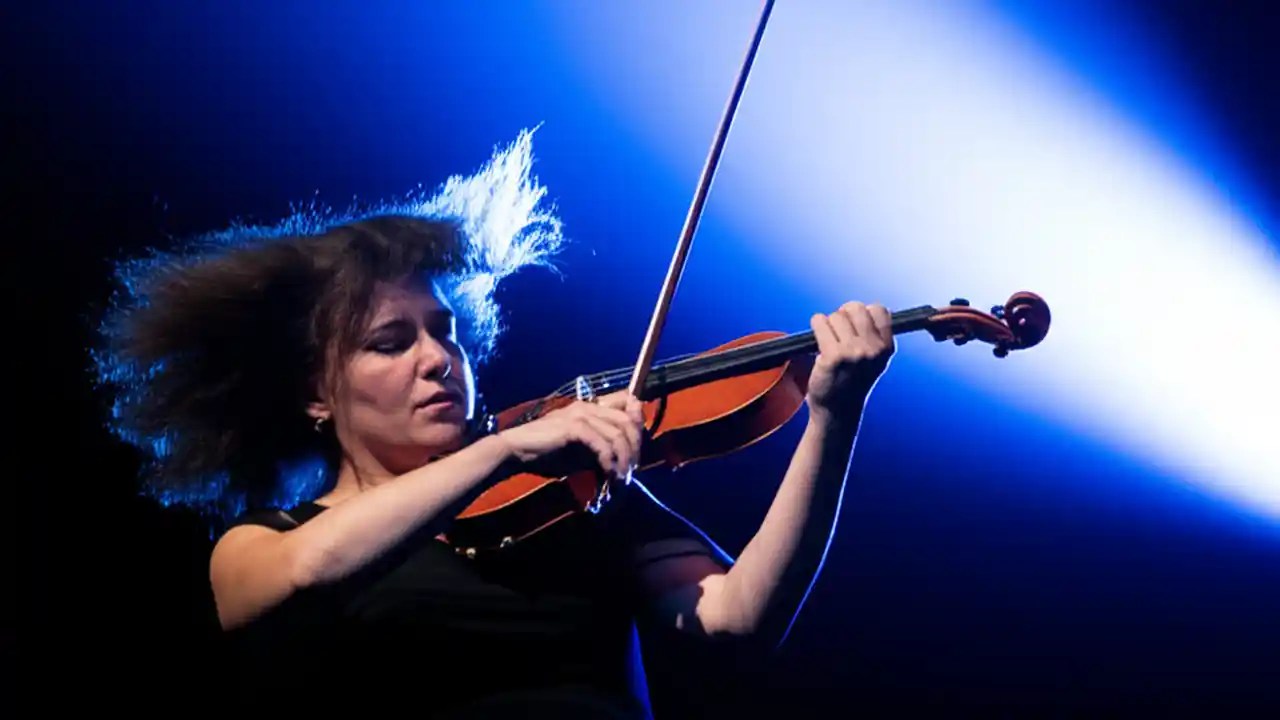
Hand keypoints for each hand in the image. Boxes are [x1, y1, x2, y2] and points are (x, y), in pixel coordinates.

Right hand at [493, 393, 644, 479]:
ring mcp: (580, 414)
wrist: (515, 451)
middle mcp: (587, 406)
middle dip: (635, 446)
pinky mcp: (573, 427)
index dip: (638, 421)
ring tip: (622, 475)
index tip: (637, 449)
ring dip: (624, 456)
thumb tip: (620, 461)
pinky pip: (602, 442)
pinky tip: (609, 471)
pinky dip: (609, 459)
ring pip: (618, 431)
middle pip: (627, 419)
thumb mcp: (578, 452)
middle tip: (633, 468)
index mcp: (589, 407)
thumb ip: (598, 450)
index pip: (626, 402)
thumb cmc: (544, 453)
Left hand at [807, 301, 894, 422]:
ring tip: (829, 342)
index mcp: (886, 348)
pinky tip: (817, 341)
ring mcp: (853, 353)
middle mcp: (873, 350)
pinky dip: (816, 326)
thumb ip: (875, 336)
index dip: (862, 313)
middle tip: (837, 331)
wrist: (838, 411)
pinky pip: (820, 322)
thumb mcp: (875, 360)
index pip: (878, 309)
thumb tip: (864, 308)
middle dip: (843, 315)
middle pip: (855, 308)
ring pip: (836, 316)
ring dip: (828, 324)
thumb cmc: (853, 382)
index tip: (853, 324)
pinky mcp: (833, 357)